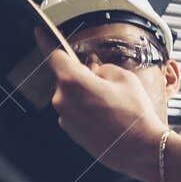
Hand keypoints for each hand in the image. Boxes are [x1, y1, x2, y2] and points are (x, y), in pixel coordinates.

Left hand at [44, 48, 166, 181]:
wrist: (141, 150)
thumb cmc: (135, 114)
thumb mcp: (124, 78)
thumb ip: (103, 69)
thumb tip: (94, 71)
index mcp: (73, 81)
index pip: (54, 54)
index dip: (46, 40)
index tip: (39, 32)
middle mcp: (63, 100)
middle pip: (67, 78)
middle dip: (83, 76)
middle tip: (108, 84)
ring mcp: (66, 118)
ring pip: (73, 96)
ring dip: (87, 95)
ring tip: (113, 106)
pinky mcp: (71, 133)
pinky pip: (76, 113)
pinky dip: (88, 111)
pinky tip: (108, 118)